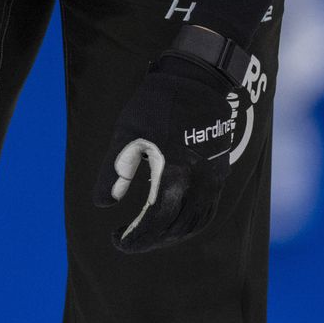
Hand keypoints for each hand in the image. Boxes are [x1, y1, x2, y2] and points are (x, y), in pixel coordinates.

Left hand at [94, 26, 267, 253]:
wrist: (199, 80)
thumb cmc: (157, 103)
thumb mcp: (126, 133)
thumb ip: (113, 171)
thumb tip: (103, 204)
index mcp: (175, 172)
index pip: (155, 219)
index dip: (136, 236)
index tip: (117, 241)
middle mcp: (199, 181)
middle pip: (176, 227)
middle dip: (151, 240)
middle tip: (129, 242)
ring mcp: (213, 179)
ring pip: (194, 223)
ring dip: (171, 236)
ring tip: (149, 237)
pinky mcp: (220, 174)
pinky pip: (206, 211)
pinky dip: (188, 224)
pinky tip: (172, 224)